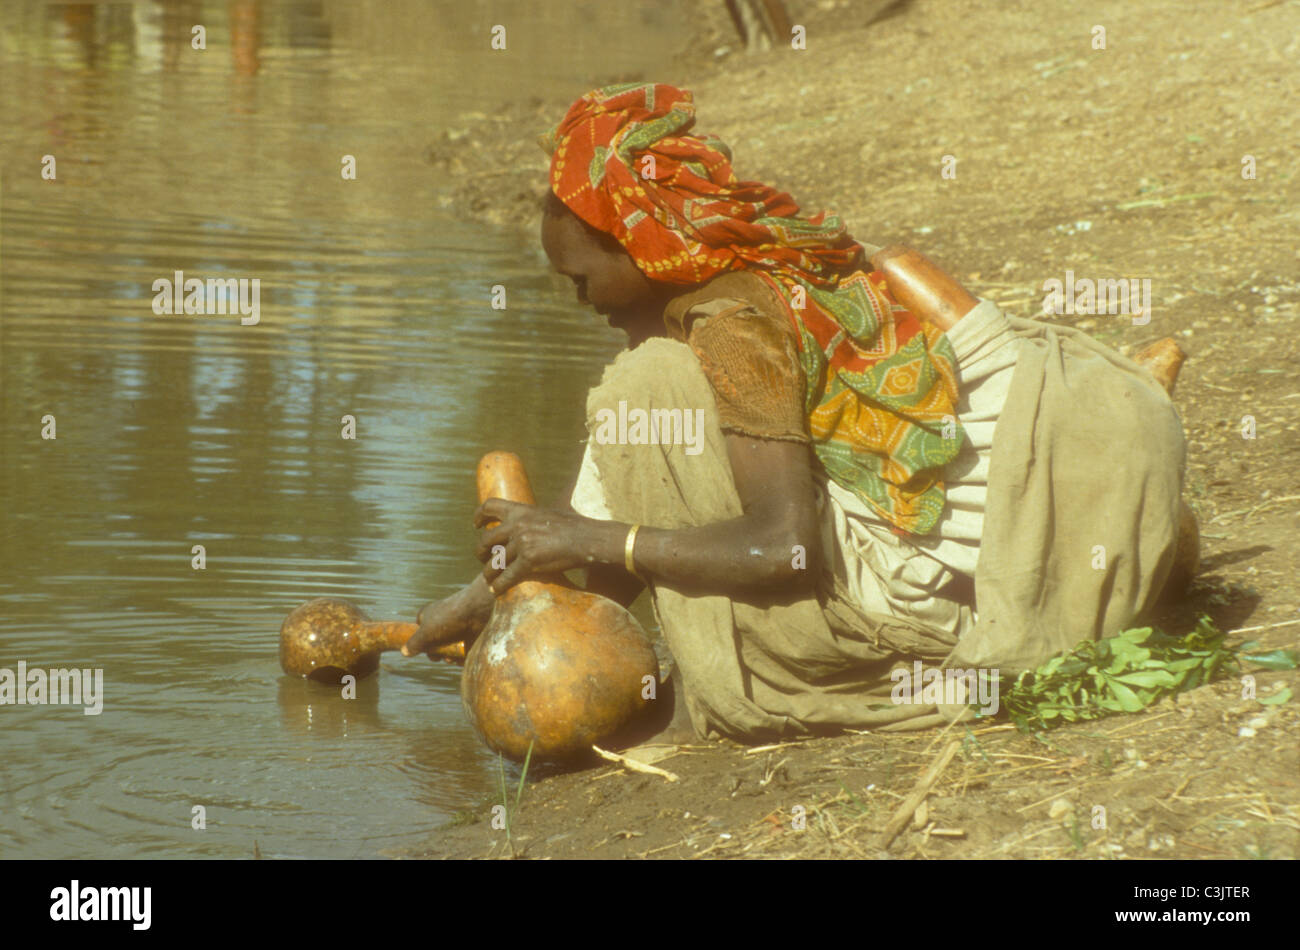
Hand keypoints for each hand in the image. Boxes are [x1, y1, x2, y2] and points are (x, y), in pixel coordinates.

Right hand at [403, 593, 473, 657]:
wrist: (480, 613)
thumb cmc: (449, 620)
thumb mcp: (425, 634)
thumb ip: (414, 644)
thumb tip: (404, 652)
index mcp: (429, 615)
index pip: (419, 626)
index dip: (418, 639)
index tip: (420, 647)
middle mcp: (443, 621)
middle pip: (434, 642)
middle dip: (434, 653)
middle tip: (437, 656)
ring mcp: (458, 629)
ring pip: (448, 648)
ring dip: (447, 657)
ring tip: (450, 658)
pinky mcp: (470, 637)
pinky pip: (462, 651)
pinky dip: (460, 658)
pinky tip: (459, 658)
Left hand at [473, 499, 605, 592]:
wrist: (588, 539)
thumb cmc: (573, 527)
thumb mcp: (547, 514)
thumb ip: (531, 517)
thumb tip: (525, 522)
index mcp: (521, 510)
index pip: (489, 506)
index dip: (479, 516)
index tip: (477, 526)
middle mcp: (518, 525)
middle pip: (486, 540)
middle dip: (481, 552)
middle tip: (483, 559)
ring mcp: (523, 543)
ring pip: (494, 562)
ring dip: (489, 573)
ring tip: (489, 580)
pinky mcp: (529, 561)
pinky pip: (507, 576)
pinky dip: (499, 586)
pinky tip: (496, 592)